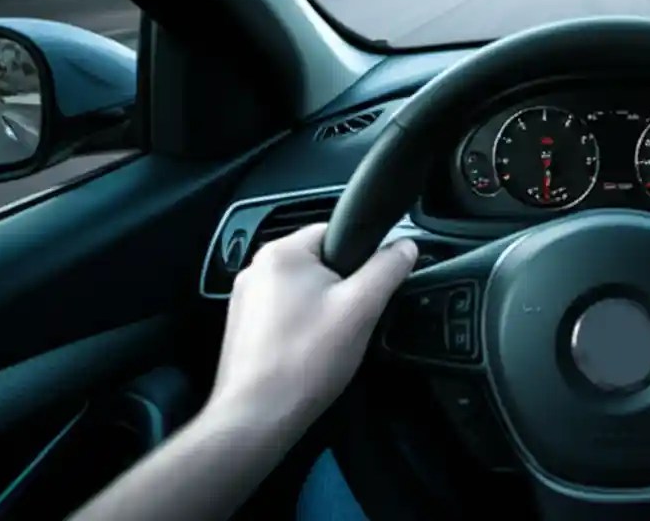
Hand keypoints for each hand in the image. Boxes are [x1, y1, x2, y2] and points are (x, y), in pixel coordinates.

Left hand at [208, 224, 416, 430]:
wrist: (258, 417)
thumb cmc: (306, 361)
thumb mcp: (361, 308)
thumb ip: (388, 269)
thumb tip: (406, 247)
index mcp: (281, 253)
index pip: (335, 232)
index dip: (362, 258)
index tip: (370, 290)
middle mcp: (256, 269)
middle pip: (319, 264)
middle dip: (341, 289)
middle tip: (352, 321)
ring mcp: (245, 300)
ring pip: (303, 292)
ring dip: (322, 310)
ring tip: (329, 341)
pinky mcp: (243, 327)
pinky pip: (285, 314)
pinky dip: (302, 328)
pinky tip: (309, 353)